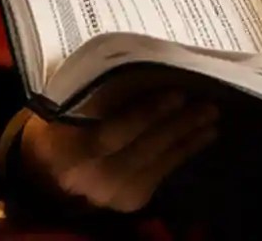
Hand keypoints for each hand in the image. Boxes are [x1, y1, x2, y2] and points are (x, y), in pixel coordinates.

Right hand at [20, 91, 219, 212]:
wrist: (49, 171)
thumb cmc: (62, 123)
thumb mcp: (66, 103)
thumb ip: (95, 89)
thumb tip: (146, 62)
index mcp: (64, 147)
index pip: (110, 134)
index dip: (146, 115)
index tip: (176, 93)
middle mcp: (86, 176)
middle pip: (140, 149)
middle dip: (177, 125)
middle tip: (207, 103)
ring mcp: (109, 193)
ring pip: (156, 162)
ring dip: (188, 137)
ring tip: (212, 115)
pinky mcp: (129, 200)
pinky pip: (162, 174)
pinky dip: (184, 152)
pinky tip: (204, 135)